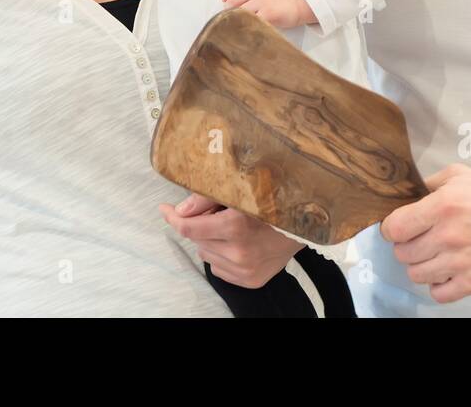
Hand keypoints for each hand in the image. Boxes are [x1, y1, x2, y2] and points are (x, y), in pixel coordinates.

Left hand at [159, 193, 300, 287]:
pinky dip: (221, 255)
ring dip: (210, 241)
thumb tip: (179, 212)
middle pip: (197, 240)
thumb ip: (205, 199)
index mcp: (237, 225)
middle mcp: (240, 251)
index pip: (189, 228)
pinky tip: (238, 244)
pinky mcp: (251, 280)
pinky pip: (218, 268)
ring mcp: (246, 270)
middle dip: (200, 225)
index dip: (173, 217)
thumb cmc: (272, 200)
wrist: (305, 224)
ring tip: (231, 229)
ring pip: (206, 254)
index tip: (165, 209)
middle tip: (218, 212)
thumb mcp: (240, 190)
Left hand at [219, 0, 314, 28]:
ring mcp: (261, 1)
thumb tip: (232, 0)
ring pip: (239, 11)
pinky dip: (248, 25)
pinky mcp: (267, 13)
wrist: (302, 1)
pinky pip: (251, 21)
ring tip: (242, 23)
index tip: (224, 1)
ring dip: (238, 18)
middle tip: (234, 16)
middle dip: (230, 10)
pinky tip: (250, 27)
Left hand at [380, 163, 470, 303]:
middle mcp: (450, 236)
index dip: (391, 229)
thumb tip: (407, 192)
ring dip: (421, 265)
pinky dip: (438, 285)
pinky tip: (446, 272)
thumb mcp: (461, 176)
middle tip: (418, 241)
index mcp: (443, 206)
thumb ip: (430, 182)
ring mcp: (462, 262)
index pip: (395, 228)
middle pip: (403, 253)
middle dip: (407, 246)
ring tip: (433, 256)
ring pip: (416, 274)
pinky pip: (439, 293)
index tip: (396, 229)